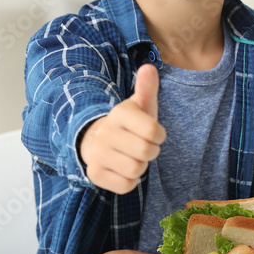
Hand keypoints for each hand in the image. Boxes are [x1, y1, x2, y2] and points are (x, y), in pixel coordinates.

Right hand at [79, 64, 165, 193]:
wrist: (97, 141)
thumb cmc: (128, 124)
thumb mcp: (139, 105)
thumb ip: (147, 88)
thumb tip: (149, 67)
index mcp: (119, 113)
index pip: (154, 132)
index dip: (159, 135)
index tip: (152, 133)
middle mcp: (105, 132)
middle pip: (146, 152)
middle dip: (151, 151)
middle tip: (143, 146)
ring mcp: (97, 154)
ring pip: (136, 170)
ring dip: (141, 166)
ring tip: (132, 156)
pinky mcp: (95, 174)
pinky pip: (126, 185)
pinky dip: (130, 180)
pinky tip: (123, 169)